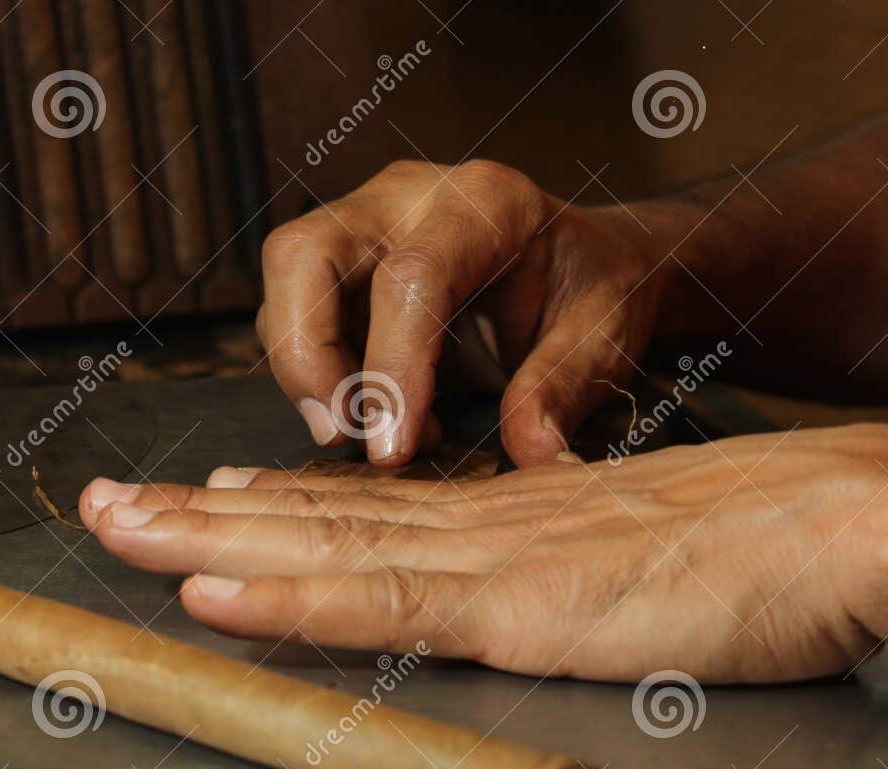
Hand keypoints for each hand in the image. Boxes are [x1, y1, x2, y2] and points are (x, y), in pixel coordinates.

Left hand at [79, 426, 887, 699]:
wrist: (843, 525)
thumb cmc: (762, 553)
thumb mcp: (635, 566)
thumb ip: (565, 583)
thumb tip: (534, 595)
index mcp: (505, 522)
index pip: (362, 513)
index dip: (270, 506)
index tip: (203, 501)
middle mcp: (476, 529)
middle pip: (312, 518)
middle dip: (199, 516)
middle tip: (109, 504)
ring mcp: (487, 562)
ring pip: (318, 547)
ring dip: (207, 542)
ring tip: (119, 528)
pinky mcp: (516, 605)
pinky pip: (377, 602)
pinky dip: (287, 595)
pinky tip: (213, 589)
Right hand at [257, 160, 660, 467]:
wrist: (582, 265)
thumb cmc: (591, 290)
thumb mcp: (602, 337)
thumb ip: (563, 388)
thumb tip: (532, 451)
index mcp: (486, 203)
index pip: (409, 278)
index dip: (391, 369)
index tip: (392, 449)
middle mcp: (409, 197)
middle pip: (303, 253)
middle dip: (305, 355)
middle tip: (343, 432)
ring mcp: (366, 223)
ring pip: (285, 282)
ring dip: (304, 370)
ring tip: (366, 431)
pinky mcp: (342, 262)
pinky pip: (293, 312)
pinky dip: (313, 373)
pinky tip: (367, 413)